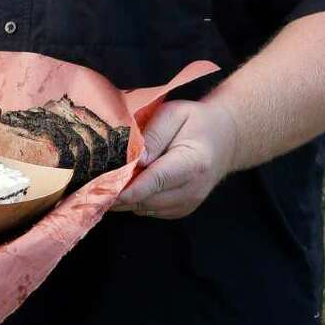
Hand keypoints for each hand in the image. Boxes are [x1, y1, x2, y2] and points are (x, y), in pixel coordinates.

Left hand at [112, 100, 237, 218]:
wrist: (225, 139)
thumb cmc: (198, 122)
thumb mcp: (176, 113)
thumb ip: (155, 135)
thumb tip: (136, 160)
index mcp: (193, 163)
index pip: (155, 181)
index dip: (127, 189)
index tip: (103, 190)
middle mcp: (193, 189)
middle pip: (146, 200)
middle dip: (120, 194)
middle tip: (98, 181)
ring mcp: (189, 203)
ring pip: (145, 209)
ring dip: (127, 198)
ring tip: (115, 180)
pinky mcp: (182, 210)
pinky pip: (150, 211)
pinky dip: (138, 201)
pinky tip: (134, 184)